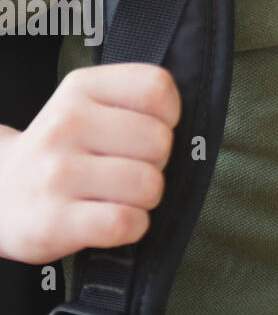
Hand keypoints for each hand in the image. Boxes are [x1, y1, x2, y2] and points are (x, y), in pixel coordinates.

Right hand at [0, 64, 179, 264]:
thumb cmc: (62, 149)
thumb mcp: (87, 105)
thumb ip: (134, 102)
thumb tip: (188, 126)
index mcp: (80, 88)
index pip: (156, 87)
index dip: (169, 114)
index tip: (150, 128)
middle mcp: (65, 124)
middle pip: (160, 140)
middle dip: (157, 162)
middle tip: (130, 169)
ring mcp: (56, 173)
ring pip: (148, 184)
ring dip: (146, 198)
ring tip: (120, 196)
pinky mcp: (53, 221)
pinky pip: (125, 222)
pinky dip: (134, 227)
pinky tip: (114, 221)